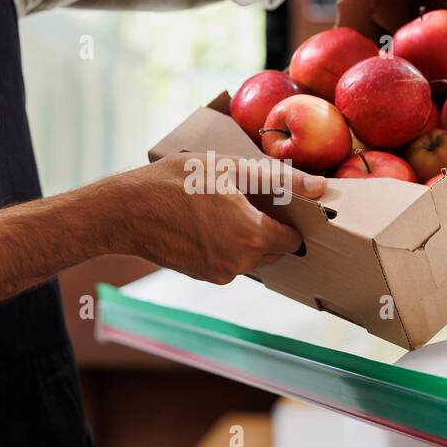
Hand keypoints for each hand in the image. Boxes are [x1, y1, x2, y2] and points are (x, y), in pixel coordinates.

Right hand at [119, 155, 326, 285]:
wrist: (126, 211)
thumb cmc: (176, 182)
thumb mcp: (230, 169)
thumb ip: (280, 180)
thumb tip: (320, 187)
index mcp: (251, 235)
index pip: (293, 239)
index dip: (291, 219)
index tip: (279, 202)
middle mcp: (240, 262)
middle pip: (275, 249)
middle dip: (270, 228)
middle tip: (248, 200)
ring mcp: (221, 273)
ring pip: (253, 257)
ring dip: (248, 236)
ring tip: (224, 208)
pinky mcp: (204, 277)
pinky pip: (231, 262)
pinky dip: (228, 245)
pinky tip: (208, 222)